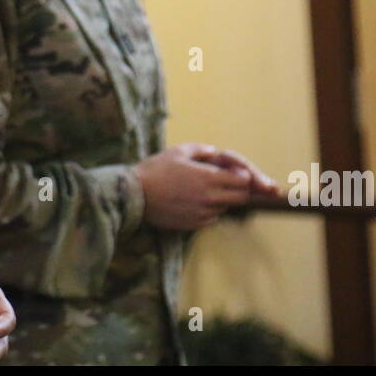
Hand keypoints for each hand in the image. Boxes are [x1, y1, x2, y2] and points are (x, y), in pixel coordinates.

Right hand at [133, 144, 267, 231]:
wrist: (133, 196)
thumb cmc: (154, 170)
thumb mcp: (177, 151)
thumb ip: (201, 150)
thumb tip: (215, 151)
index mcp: (208, 178)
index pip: (243, 182)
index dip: (242, 177)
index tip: (233, 173)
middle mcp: (209, 198)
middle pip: (240, 198)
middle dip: (237, 190)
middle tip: (224, 182)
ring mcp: (202, 213)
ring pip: (225, 208)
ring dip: (222, 200)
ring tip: (204, 191)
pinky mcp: (193, 225)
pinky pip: (211, 218)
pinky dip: (209, 211)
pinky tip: (194, 202)